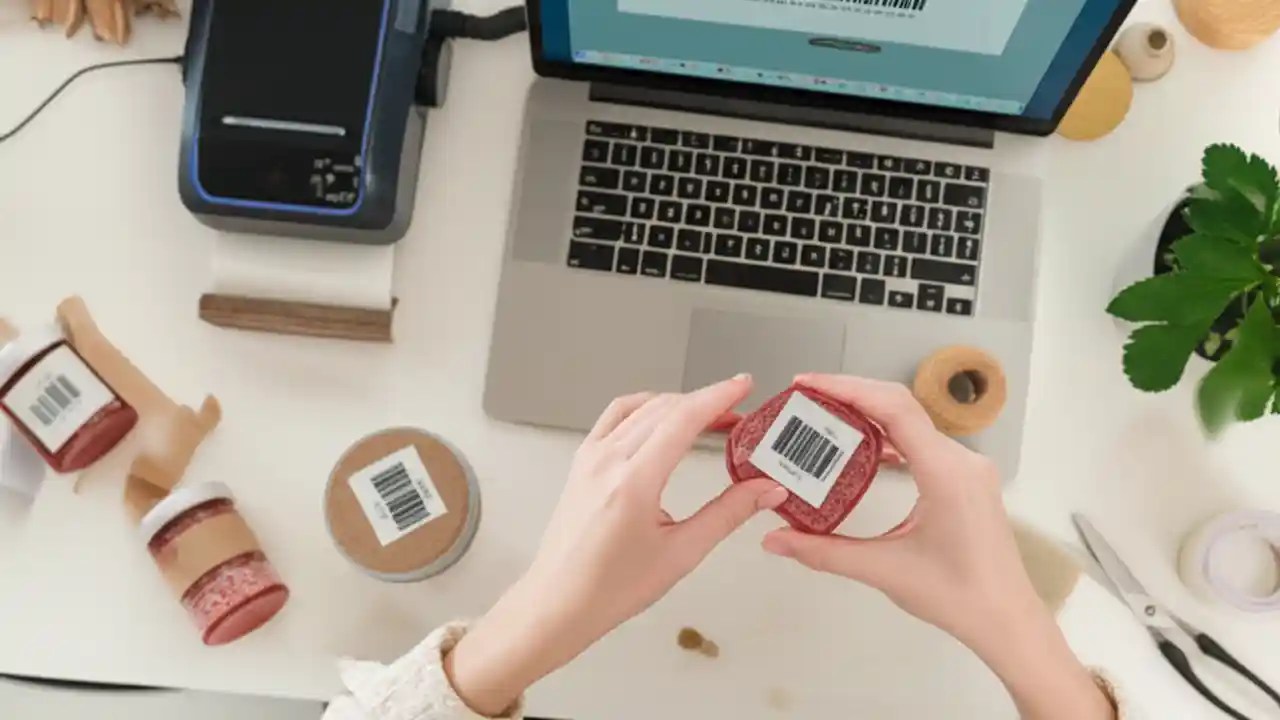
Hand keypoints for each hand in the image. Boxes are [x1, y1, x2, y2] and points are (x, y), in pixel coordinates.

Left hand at [446, 375, 786, 715]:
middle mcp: (608, 460)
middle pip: (664, 408)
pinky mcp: (581, 462)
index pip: (682, 419)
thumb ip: (727, 514)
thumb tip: (766, 489)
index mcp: (634, 481)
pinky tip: (662, 420)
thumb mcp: (681, 553)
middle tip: (738, 412)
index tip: (743, 385)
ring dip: (677, 404)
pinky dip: (645, 409)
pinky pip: (615, 417)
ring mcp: (590, 457)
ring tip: (707, 416)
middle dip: (705, 402)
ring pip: (640, 408)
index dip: (718, 396)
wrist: (559, 602)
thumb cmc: (612, 587)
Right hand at [762, 375, 1113, 719]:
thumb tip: (773, 539)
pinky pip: (923, 443)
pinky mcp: (966, 480)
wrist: (1007, 620)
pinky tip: (860, 449)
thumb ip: (824, 552)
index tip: (805, 385)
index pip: (893, 408)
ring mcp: (967, 469)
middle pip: (900, 406)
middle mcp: (961, 460)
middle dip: (850, 394)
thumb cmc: (956, 596)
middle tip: (804, 397)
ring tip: (824, 418)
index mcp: (945, 473)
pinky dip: (888, 436)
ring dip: (869, 414)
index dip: (846, 389)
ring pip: (912, 422)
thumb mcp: (884, 571)